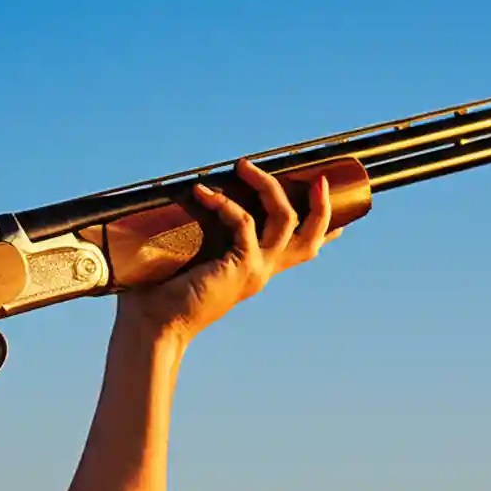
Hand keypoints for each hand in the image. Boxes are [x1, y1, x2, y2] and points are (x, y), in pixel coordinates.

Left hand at [115, 158, 342, 344]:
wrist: (154, 324)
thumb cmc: (161, 290)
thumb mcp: (191, 252)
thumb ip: (201, 228)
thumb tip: (187, 191)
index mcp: (254, 268)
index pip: (299, 250)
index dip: (322, 229)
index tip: (336, 210)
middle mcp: (262, 270)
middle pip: (310, 239)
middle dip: (321, 207)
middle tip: (318, 179)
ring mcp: (256, 270)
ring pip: (285, 219)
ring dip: (268, 186)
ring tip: (244, 166)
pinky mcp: (243, 266)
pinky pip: (245, 222)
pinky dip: (225, 203)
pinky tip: (201, 193)